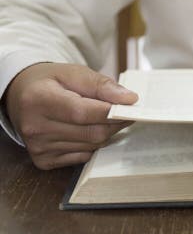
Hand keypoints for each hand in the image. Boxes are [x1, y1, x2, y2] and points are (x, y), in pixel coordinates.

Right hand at [5, 63, 137, 169]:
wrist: (22, 96)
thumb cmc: (50, 83)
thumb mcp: (73, 73)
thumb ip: (101, 85)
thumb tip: (129, 99)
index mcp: (38, 99)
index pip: (84, 113)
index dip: (112, 112)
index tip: (130, 107)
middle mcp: (34, 127)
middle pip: (92, 133)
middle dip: (114, 123)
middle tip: (122, 113)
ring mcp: (38, 147)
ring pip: (92, 146)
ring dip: (104, 134)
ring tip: (99, 119)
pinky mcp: (43, 160)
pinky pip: (83, 157)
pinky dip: (91, 145)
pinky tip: (84, 131)